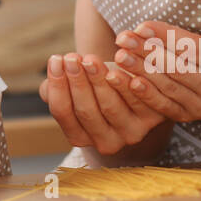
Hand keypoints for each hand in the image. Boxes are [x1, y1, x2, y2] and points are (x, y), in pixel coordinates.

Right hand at [37, 52, 166, 155]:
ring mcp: (130, 134)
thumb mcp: (75, 89)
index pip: (63, 112)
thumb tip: (50, 75)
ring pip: (110, 106)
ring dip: (98, 81)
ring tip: (90, 59)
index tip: (55, 59)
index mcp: (80, 137)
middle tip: (72, 58)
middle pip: (86, 111)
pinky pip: (137, 101)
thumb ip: (57, 85)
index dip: (57, 86)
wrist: (133, 90)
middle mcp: (105, 143)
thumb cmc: (96, 87)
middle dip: (76, 82)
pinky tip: (117, 67)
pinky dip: (126, 84)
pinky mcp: (151, 120)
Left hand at [112, 15, 200, 122]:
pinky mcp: (188, 116)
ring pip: (167, 87)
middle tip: (122, 39)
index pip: (192, 49)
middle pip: (176, 68)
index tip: (141, 26)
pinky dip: (144, 93)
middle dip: (146, 53)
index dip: (165, 37)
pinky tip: (127, 80)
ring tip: (119, 55)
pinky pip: (163, 105)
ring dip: (140, 71)